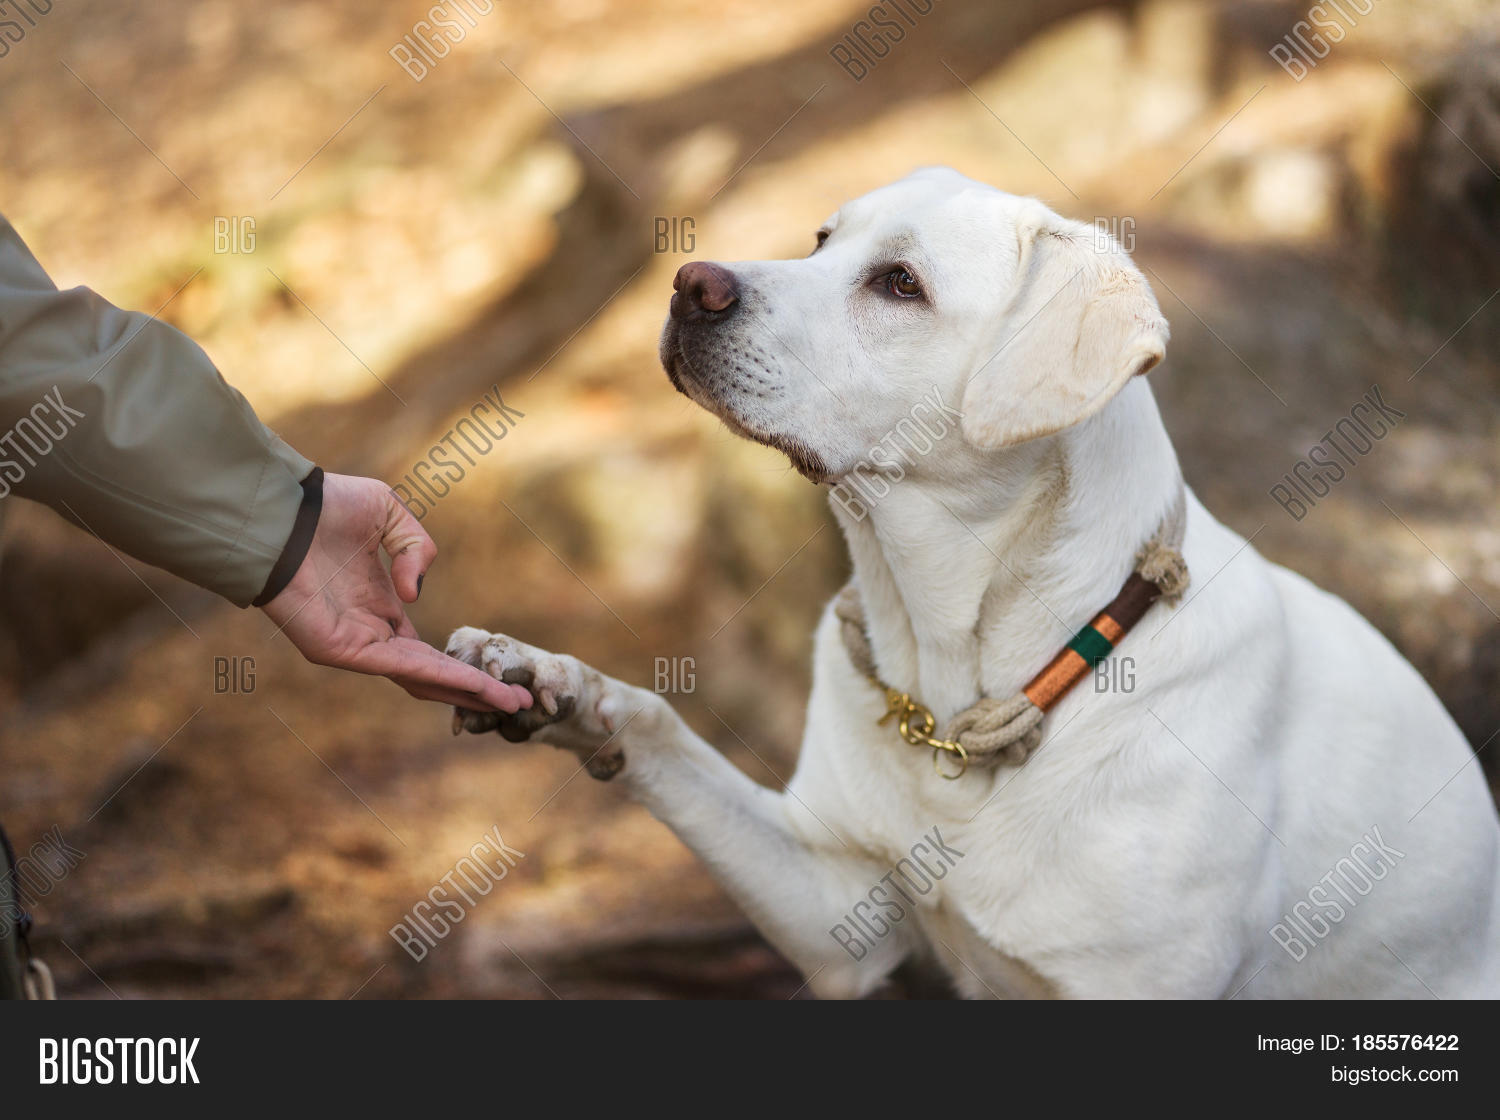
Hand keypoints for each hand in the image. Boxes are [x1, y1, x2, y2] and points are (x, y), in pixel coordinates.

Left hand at [261, 473, 530, 712]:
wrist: (280, 509)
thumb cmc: (326, 506)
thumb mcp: (390, 515)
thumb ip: (416, 550)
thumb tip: (413, 596)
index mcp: (379, 605)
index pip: (426, 649)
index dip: (464, 664)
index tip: (502, 674)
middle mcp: (369, 631)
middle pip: (430, 674)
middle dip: (475, 689)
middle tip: (518, 701)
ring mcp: (355, 644)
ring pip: (421, 677)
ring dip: (466, 690)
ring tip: (508, 701)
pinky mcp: (341, 650)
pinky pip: (400, 667)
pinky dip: (439, 676)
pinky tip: (472, 684)